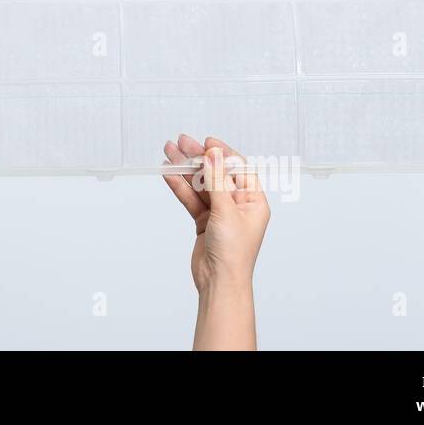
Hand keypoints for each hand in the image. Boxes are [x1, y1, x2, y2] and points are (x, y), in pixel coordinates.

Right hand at [163, 135, 269, 349]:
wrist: (219, 282)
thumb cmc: (234, 253)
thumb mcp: (226, 211)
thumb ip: (217, 180)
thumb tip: (214, 155)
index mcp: (253, 201)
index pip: (239, 169)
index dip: (223, 154)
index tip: (207, 142)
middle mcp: (238, 205)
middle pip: (217, 174)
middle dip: (199, 158)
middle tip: (182, 142)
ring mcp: (220, 213)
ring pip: (201, 185)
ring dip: (186, 170)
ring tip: (170, 153)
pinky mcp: (204, 222)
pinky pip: (192, 199)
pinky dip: (180, 187)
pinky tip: (169, 174)